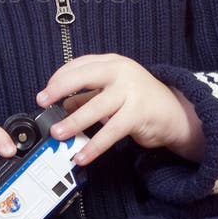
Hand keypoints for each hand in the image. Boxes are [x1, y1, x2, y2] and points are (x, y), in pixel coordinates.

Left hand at [35, 54, 203, 165]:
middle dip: (59, 88)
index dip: (59, 79)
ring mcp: (131, 91)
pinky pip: (110, 131)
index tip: (45, 93)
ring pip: (96, 106)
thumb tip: (62, 105)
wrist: (175, 113)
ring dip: (74, 122)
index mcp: (112, 63)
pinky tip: (82, 155)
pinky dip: (94, 145)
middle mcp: (121, 72)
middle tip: (42, 102)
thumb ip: (88, 97)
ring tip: (58, 134)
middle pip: (84, 76)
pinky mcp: (138, 113)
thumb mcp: (112, 93)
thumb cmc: (140, 101)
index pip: (79, 65)